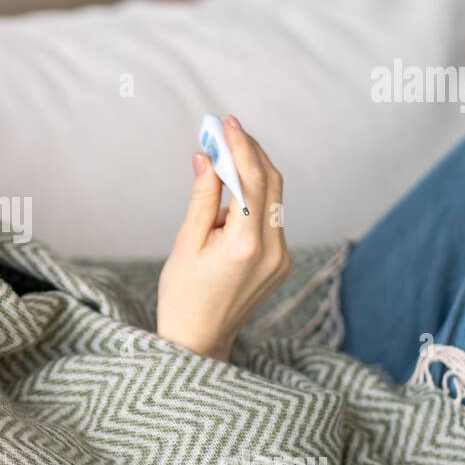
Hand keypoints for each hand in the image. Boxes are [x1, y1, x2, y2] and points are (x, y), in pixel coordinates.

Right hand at [156, 115, 292, 361]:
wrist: (199, 342)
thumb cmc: (183, 295)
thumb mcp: (185, 244)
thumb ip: (201, 198)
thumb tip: (206, 157)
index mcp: (245, 245)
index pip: (252, 180)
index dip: (240, 146)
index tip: (226, 122)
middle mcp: (272, 250)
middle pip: (272, 183)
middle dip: (250, 152)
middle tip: (226, 129)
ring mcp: (282, 258)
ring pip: (274, 198)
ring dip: (252, 172)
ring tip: (223, 155)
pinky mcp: (281, 263)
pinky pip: (271, 218)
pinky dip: (254, 198)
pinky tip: (229, 194)